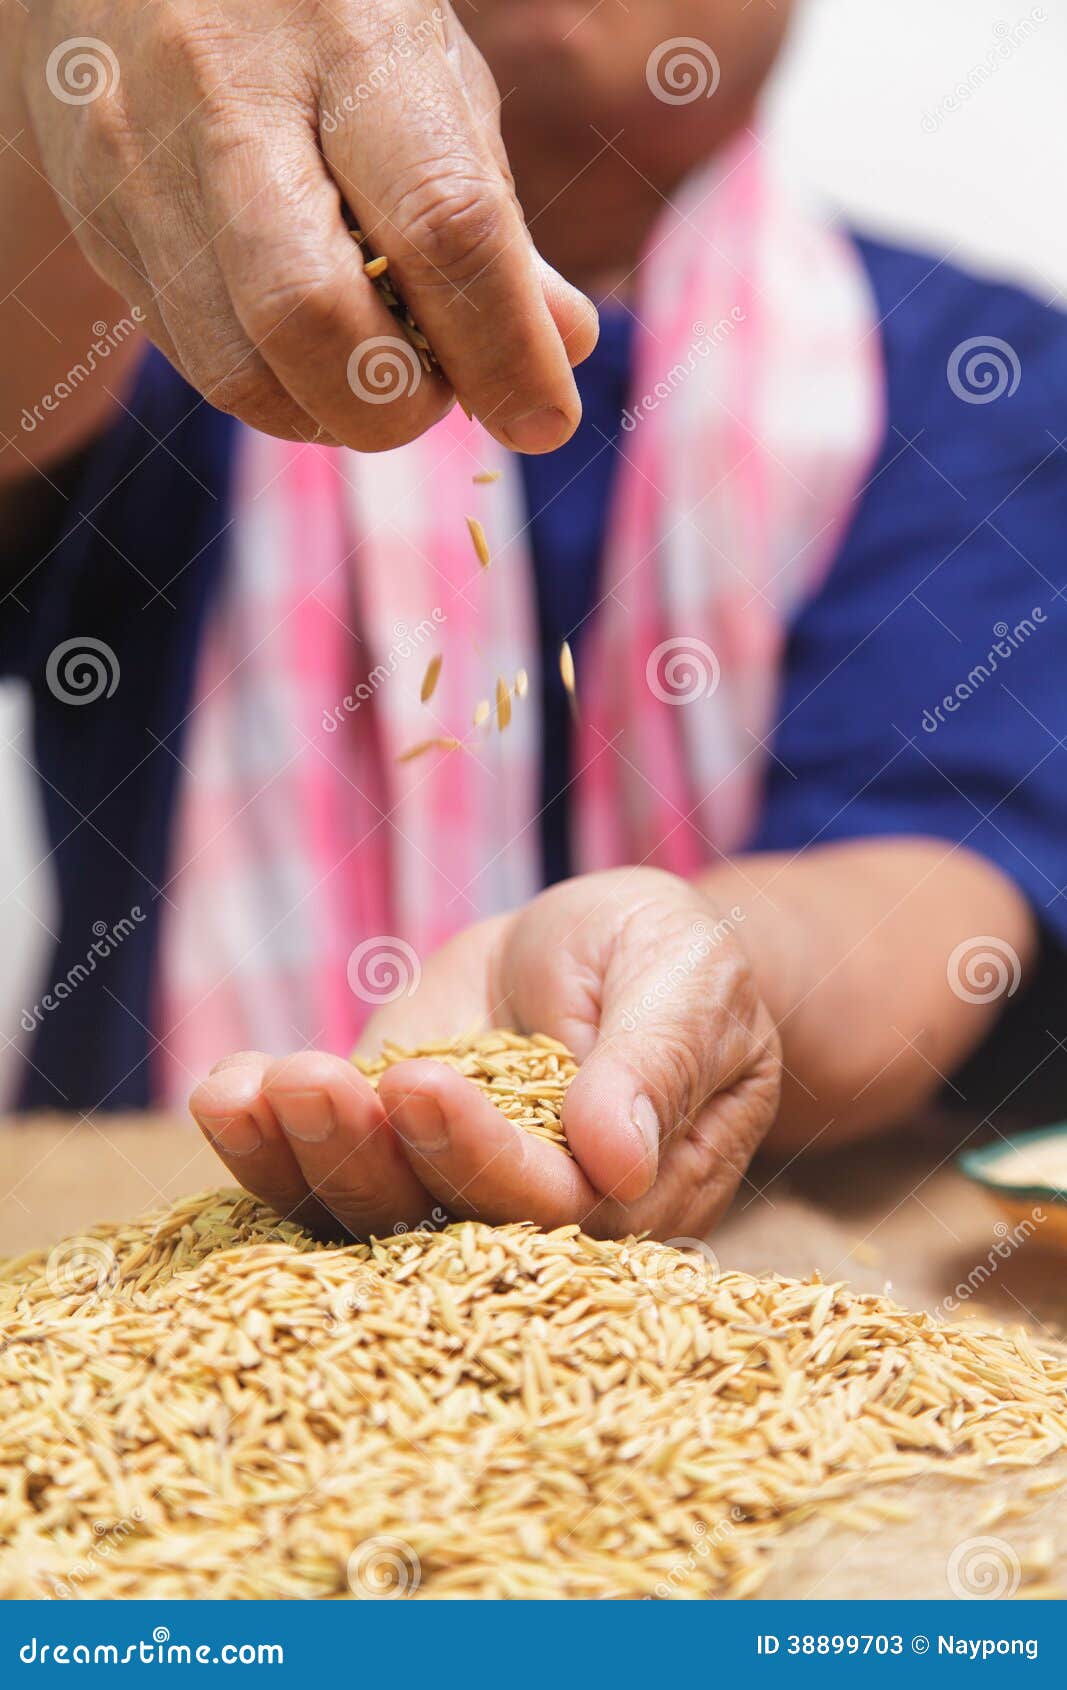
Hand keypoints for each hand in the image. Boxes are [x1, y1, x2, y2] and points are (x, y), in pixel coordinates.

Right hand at [21, 0, 595, 450]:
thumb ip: (485, 206)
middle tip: (437, 394)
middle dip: (397, 404)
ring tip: (375, 370)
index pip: (443, 223)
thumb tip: (564, 343)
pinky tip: (306, 351)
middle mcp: (229, 93)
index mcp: (351, 36)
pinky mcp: (98, 220)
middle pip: (314, 317)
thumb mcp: (421, 69)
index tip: (545, 420)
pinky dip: (277, 390)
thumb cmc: (314, 21)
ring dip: (334, 413)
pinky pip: (198, 362)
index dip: (504, 349)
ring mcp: (143, 162)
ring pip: (242, 370)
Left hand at [189, 869, 781, 1239]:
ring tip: (245, 1089)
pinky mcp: (382, 1144)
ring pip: (361, 1208)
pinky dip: (261, 1140)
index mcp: (625, 1194)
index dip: (478, 1156)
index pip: (545, 1204)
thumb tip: (619, 1160)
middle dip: (364, 1159)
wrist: (606, 945)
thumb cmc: (673, 960)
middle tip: (310, 1084)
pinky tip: (227, 1090)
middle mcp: (526, 1213)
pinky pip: (315, 1165)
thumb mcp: (685, 981)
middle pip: (435, 1222)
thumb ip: (656, 1062)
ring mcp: (442, 1183)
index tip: (421, 1084)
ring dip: (294, 1156)